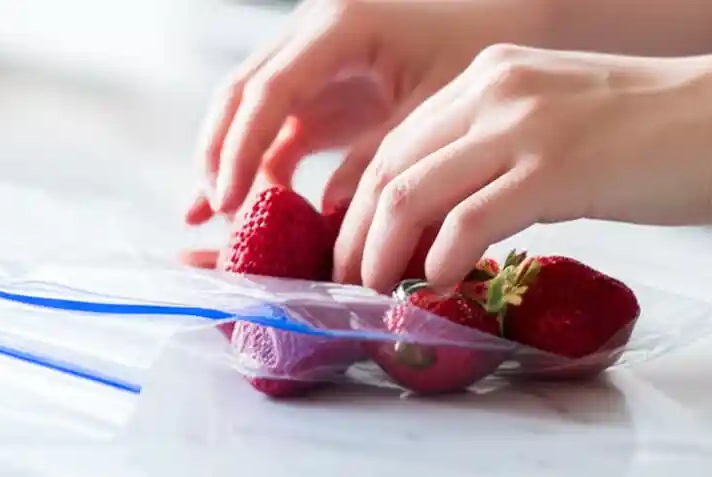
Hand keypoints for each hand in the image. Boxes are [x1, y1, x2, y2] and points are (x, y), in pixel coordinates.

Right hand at [186, 0, 548, 223]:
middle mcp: (309, 34)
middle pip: (239, 95)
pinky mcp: (316, 92)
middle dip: (218, 155)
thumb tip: (332, 214)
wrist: (501, 14)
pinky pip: (272, 131)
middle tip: (212, 214)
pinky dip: (255, 169)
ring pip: (246, 112)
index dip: (241, 146)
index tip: (227, 199)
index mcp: (340, 24)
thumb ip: (381, 154)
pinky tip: (238, 210)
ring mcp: (307, 62)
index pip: (270, 89)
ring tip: (210, 220)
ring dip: (227, 164)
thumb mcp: (434, 104)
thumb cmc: (476, 46)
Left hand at [336, 44, 711, 290]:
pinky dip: (439, 263)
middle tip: (350, 283)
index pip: (396, 143)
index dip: (363, 204)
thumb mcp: (562, 119)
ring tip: (379, 293)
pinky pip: (466, 223)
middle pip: (389, 170)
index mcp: (490, 76)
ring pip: (410, 196)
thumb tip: (461, 216)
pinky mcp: (553, 170)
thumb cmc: (664, 131)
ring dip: (382, 254)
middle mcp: (493, 90)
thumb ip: (505, 152)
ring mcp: (522, 127)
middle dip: (357, 234)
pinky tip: (438, 286)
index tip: (355, 248)